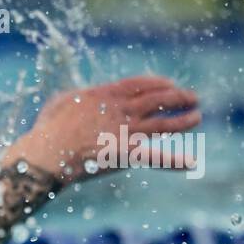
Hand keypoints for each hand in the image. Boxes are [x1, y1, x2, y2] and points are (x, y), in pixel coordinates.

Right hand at [3, 76, 201, 178]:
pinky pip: (155, 157)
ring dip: (183, 120)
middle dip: (179, 97)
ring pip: (164, 124)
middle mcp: (121, 111)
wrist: (47, 154)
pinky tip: (191, 162)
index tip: (170, 83)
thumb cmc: (47, 128)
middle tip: (192, 98)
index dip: (159, 82)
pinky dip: (174, 161)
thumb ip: (78, 96)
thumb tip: (83, 95)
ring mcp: (126, 133)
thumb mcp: (61, 101)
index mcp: (106, 95)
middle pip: (159, 99)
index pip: (141, 84)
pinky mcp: (126, 155)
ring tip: (197, 117)